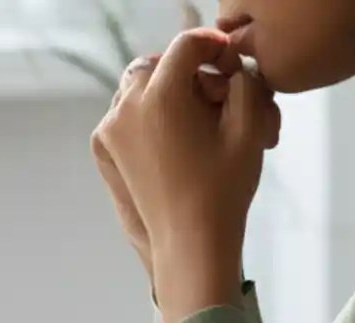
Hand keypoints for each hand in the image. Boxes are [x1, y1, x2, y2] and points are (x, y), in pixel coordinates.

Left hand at [91, 29, 280, 322]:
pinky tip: (175, 138)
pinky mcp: (104, 149)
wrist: (190, 243)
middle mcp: (127, 106)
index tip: (230, 61)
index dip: (213, 47)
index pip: (186, 46)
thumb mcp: (250, 127)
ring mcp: (110, 129)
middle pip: (157, 64)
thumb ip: (243, 81)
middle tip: (216, 97)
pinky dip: (147, 115)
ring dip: (166, 92)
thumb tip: (229, 67)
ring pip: (138, 88)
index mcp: (161, 96)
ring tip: (198, 121)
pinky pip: (125, 115)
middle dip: (186, 72)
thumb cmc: (225, 189)